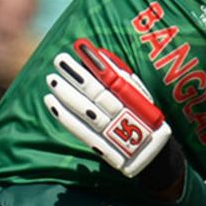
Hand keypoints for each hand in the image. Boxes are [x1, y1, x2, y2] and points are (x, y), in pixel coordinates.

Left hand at [44, 39, 171, 178]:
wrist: (154, 157)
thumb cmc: (144, 119)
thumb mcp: (142, 98)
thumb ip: (124, 79)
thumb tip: (101, 56)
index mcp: (138, 103)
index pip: (114, 80)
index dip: (96, 64)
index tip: (80, 48)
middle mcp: (127, 119)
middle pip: (97, 95)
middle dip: (77, 77)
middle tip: (60, 60)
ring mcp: (115, 136)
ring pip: (87, 112)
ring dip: (67, 95)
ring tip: (51, 79)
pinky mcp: (104, 150)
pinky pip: (81, 131)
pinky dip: (64, 117)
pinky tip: (51, 102)